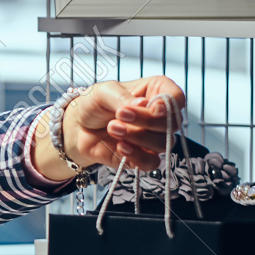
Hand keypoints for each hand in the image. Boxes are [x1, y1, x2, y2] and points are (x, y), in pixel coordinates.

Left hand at [63, 75, 185, 172]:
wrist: (78, 128)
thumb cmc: (94, 104)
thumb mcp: (103, 92)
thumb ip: (123, 97)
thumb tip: (143, 104)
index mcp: (155, 91)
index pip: (176, 98)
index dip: (168, 105)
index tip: (151, 107)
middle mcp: (159, 115)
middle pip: (172, 123)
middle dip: (147, 121)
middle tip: (120, 115)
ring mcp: (153, 137)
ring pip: (162, 143)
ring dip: (137, 137)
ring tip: (112, 128)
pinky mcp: (143, 156)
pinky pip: (152, 163)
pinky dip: (137, 156)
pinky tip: (121, 147)